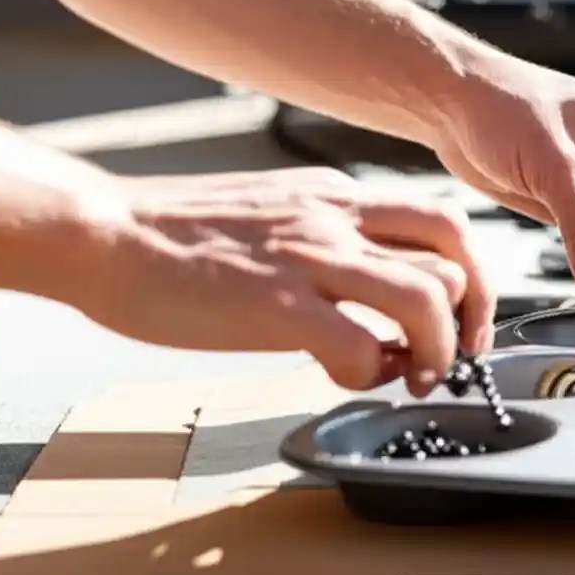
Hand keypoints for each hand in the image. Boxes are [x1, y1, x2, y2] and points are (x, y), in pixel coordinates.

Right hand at [78, 168, 493, 394]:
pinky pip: (361, 347)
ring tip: (413, 376)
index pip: (441, 222)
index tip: (462, 316)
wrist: (104, 232)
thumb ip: (330, 238)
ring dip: (436, 350)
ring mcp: (310, 259)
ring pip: (426, 298)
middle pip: (454, 255)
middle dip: (469, 315)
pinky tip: (348, 377)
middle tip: (451, 354)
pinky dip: (370, 373)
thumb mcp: (276, 210)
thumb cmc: (178, 233)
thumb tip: (372, 289)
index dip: (469, 275)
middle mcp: (336, 219)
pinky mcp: (276, 306)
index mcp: (337, 197)